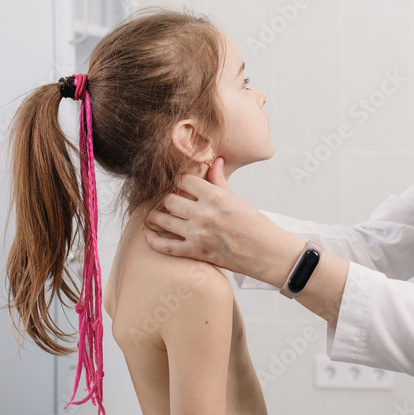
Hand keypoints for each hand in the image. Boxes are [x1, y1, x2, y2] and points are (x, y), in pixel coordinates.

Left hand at [144, 158, 300, 284]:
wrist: (266, 253)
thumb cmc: (255, 225)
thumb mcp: (237, 199)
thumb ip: (220, 181)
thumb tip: (215, 161)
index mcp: (215, 196)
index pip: (184, 181)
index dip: (179, 181)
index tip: (176, 184)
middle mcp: (203, 214)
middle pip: (170, 200)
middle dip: (165, 199)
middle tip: (163, 200)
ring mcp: (197, 234)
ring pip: (163, 220)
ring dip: (154, 217)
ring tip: (151, 214)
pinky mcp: (196, 252)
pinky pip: (166, 247)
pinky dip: (153, 241)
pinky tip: (148, 234)